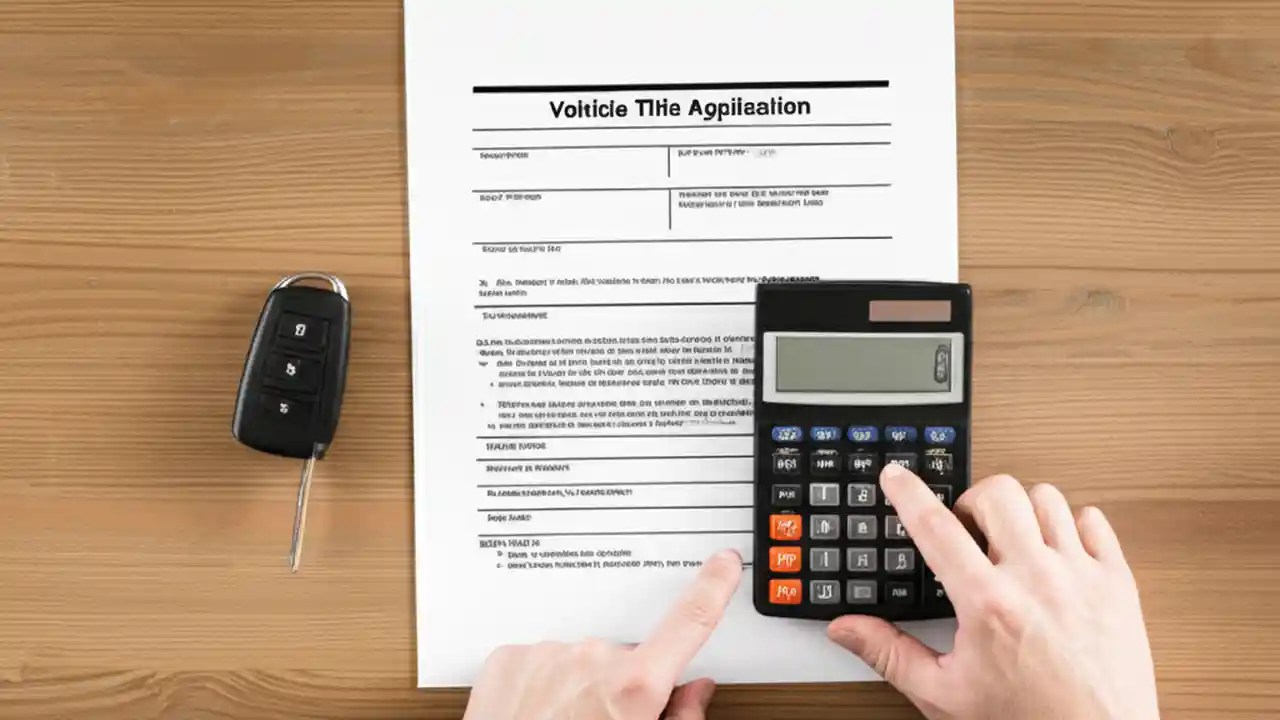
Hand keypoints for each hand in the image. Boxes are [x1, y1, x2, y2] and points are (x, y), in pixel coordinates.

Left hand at [463, 549, 742, 719]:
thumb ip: (682, 718)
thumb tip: (696, 691)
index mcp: (634, 687)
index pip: (689, 621)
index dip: (713, 587)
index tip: (725, 563)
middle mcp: (593, 660)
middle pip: (625, 658)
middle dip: (620, 684)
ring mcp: (548, 655)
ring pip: (579, 661)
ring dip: (577, 686)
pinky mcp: (510, 658)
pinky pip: (540, 662)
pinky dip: (541, 684)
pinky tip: (538, 714)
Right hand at [829, 465, 1158, 719]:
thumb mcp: (943, 695)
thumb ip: (889, 653)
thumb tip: (846, 628)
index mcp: (987, 605)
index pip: (935, 527)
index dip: (908, 493)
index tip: (896, 476)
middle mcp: (1036, 580)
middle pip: (996, 493)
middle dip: (972, 502)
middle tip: (967, 529)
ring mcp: (1081, 577)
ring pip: (1046, 498)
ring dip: (1021, 510)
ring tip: (1012, 540)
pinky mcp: (1118, 584)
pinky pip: (1094, 521)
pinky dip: (1072, 524)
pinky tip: (1057, 551)